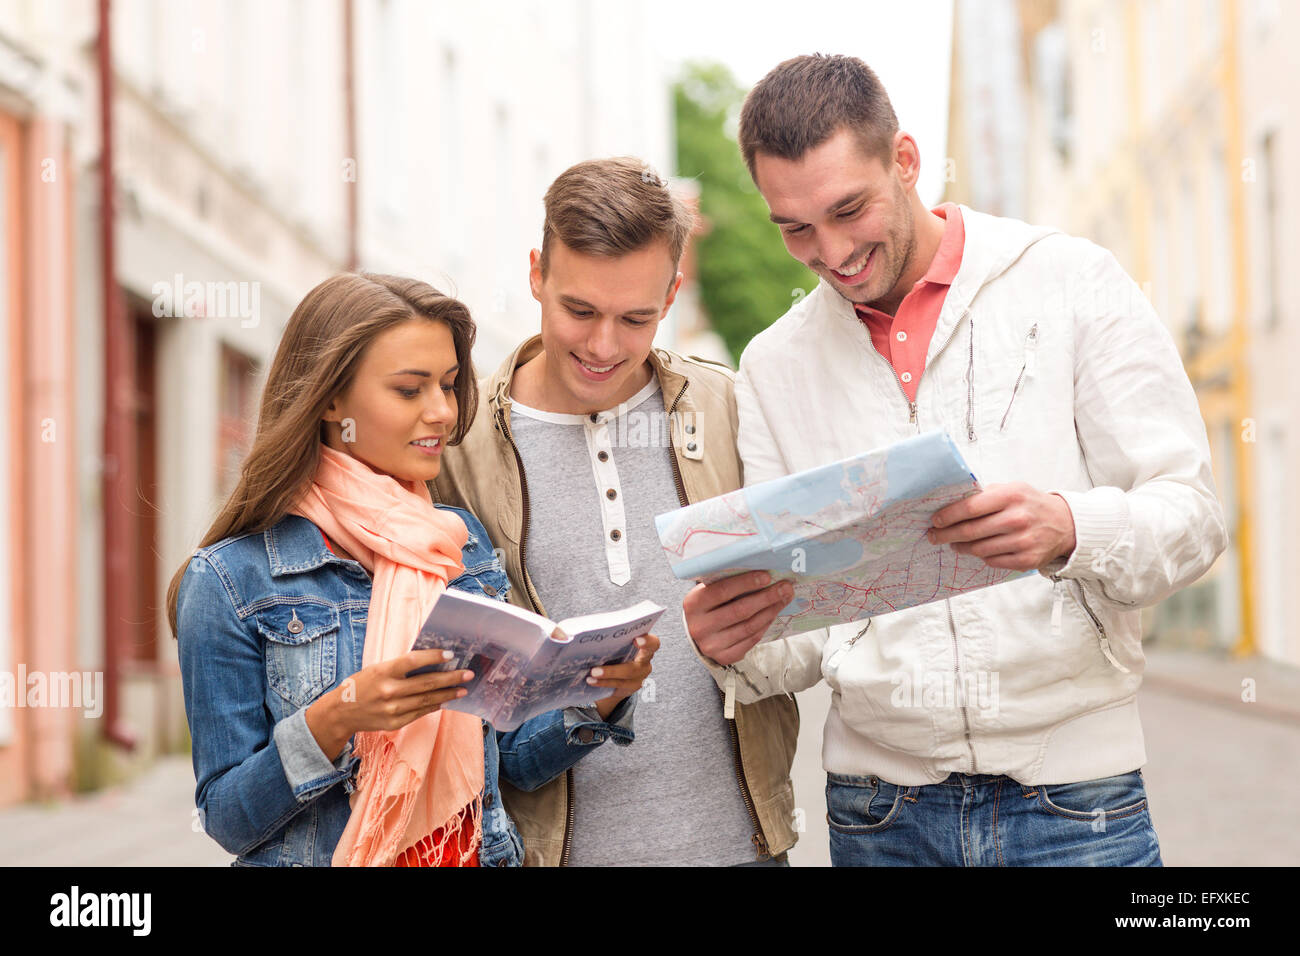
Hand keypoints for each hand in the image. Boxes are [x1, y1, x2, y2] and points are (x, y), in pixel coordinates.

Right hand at [305, 649, 474, 759]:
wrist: (341, 712)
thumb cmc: (362, 684)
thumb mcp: (378, 669)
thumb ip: (401, 667)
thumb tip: (431, 662)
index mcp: (384, 671)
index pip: (413, 661)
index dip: (433, 657)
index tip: (451, 655)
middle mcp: (389, 690)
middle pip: (426, 683)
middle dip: (451, 678)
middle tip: (468, 674)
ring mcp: (392, 709)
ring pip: (427, 700)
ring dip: (448, 694)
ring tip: (463, 689)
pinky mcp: (394, 722)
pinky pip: (420, 713)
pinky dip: (434, 706)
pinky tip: (445, 701)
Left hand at [588, 632, 659, 719]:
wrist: (619, 669)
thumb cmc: (616, 648)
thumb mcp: (614, 640)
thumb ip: (605, 634)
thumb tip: (566, 632)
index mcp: (645, 646)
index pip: (654, 644)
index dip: (648, 642)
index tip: (636, 640)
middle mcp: (645, 662)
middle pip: (636, 667)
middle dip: (615, 668)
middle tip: (595, 668)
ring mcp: (639, 677)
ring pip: (625, 678)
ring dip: (606, 676)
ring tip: (590, 674)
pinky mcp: (631, 688)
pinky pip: (618, 686)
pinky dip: (603, 683)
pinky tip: (591, 681)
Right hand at [682, 571, 793, 666]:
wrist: (699, 632)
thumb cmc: (709, 604)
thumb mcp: (708, 591)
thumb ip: (726, 582)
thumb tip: (762, 572)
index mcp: (693, 604)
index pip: (722, 591)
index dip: (746, 583)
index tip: (767, 576)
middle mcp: (699, 626)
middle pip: (740, 610)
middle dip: (766, 597)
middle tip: (785, 587)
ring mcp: (711, 644)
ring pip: (749, 626)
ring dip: (770, 611)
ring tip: (784, 599)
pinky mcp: (724, 657)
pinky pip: (751, 640)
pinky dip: (765, 625)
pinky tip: (773, 614)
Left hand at [927, 483, 1076, 571]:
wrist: (1065, 524)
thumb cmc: (1031, 504)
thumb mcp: (1012, 489)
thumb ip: (985, 495)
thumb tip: (951, 503)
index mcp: (1011, 496)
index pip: (970, 508)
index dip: (948, 516)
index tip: (935, 520)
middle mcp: (1017, 519)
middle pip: (970, 531)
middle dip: (946, 534)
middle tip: (935, 535)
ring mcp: (1023, 541)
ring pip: (979, 549)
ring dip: (961, 547)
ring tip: (955, 543)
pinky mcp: (1026, 560)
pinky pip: (992, 561)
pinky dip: (982, 556)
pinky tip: (978, 550)